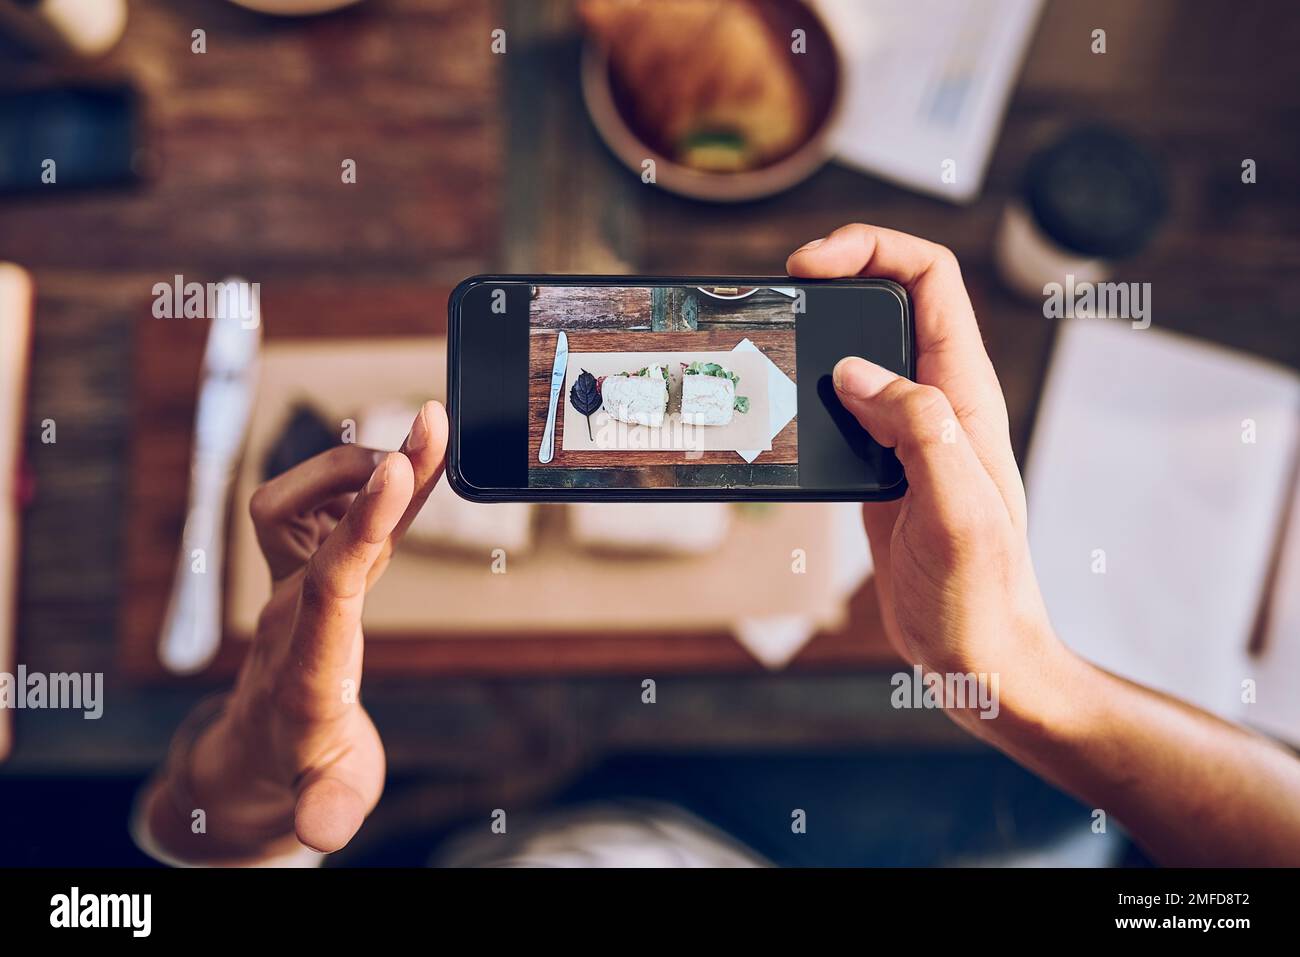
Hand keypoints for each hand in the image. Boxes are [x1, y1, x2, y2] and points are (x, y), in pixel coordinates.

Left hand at [146, 401, 447, 860]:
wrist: (257, 752)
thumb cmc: (302, 772)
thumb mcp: (328, 800)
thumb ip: (328, 808)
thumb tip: (325, 830)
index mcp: (310, 662)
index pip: (330, 576)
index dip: (364, 519)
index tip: (397, 468)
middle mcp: (294, 611)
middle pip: (325, 522)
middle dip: (383, 470)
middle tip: (435, 419)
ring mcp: (293, 586)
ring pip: (303, 500)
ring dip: (358, 464)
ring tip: (421, 450)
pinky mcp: (306, 573)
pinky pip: (324, 509)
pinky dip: (361, 483)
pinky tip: (402, 475)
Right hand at [788, 225, 1063, 730]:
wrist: (977, 656)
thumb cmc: (982, 597)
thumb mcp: (958, 513)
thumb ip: (920, 432)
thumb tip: (858, 374)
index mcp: (965, 396)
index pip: (930, 279)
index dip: (872, 250)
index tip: (812, 267)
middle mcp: (937, 402)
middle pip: (890, 300)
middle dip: (835, 277)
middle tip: (778, 292)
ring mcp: (904, 433)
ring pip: (860, 352)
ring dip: (816, 334)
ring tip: (765, 338)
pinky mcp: (878, 467)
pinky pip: (841, 408)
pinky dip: (805, 391)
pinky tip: (776, 405)